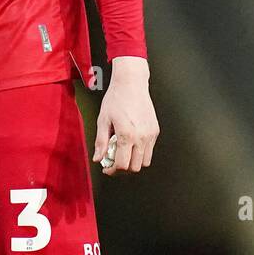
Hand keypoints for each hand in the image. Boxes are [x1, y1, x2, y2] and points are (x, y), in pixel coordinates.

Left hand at [93, 58, 158, 174]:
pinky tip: (130, 144)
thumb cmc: (116, 99)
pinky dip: (140, 153)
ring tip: (122, 154)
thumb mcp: (103, 120)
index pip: (122, 165)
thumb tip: (98, 159)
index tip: (107, 168)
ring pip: (145, 162)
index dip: (113, 170)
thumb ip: (101, 142)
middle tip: (113, 163)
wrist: (131, 84)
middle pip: (134, 167)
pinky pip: (149, 150)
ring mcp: (150, 134)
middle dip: (123, 169)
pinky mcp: (155, 131)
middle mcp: (141, 137)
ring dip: (133, 162)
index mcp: (126, 135)